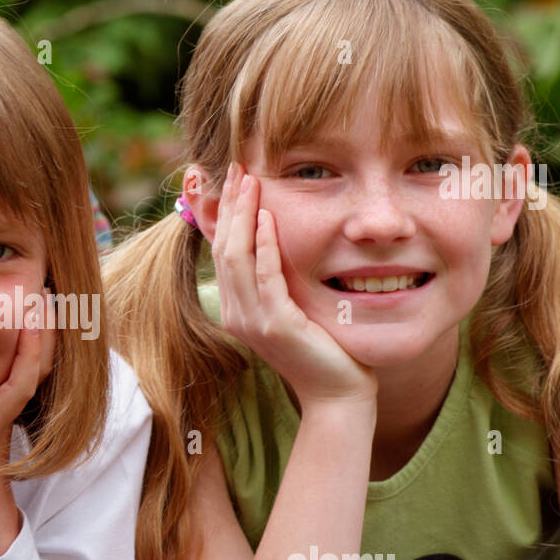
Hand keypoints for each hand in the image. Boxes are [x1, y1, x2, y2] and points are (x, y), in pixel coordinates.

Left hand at [0, 303, 55, 559]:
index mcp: (4, 408)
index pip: (29, 361)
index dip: (40, 331)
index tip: (42, 295)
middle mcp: (6, 415)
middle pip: (35, 364)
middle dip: (43, 329)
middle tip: (49, 292)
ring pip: (17, 382)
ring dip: (24, 347)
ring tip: (28, 311)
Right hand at [212, 162, 377, 408]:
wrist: (337, 394)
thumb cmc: (325, 349)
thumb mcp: (294, 307)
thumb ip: (280, 278)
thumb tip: (279, 237)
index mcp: (236, 308)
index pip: (221, 250)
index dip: (223, 212)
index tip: (230, 177)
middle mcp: (235, 314)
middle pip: (222, 247)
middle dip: (229, 204)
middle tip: (236, 166)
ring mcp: (251, 322)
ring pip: (236, 257)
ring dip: (243, 214)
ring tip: (249, 179)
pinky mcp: (274, 326)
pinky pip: (264, 277)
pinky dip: (264, 244)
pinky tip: (269, 218)